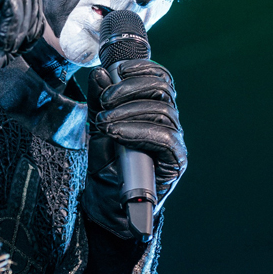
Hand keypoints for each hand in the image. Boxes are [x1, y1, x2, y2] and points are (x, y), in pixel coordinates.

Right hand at [0, 0, 43, 106]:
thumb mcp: (7, 45)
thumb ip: (23, 28)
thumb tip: (42, 20)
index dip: (35, 15)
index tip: (23, 44)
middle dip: (32, 16)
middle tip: (18, 44)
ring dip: (22, 21)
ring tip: (8, 44)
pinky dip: (13, 22)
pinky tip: (1, 41)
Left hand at [82, 59, 186, 237]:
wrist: (108, 205)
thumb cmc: (106, 167)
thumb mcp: (97, 127)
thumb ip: (99, 101)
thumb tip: (101, 72)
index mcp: (154, 109)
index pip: (160, 78)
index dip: (141, 69)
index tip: (116, 70)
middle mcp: (168, 123)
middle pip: (163, 89)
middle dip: (130, 89)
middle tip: (104, 102)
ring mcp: (174, 142)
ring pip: (162, 111)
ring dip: (128, 111)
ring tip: (104, 123)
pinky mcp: (175, 162)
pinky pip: (164, 137)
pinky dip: (137, 131)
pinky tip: (117, 134)